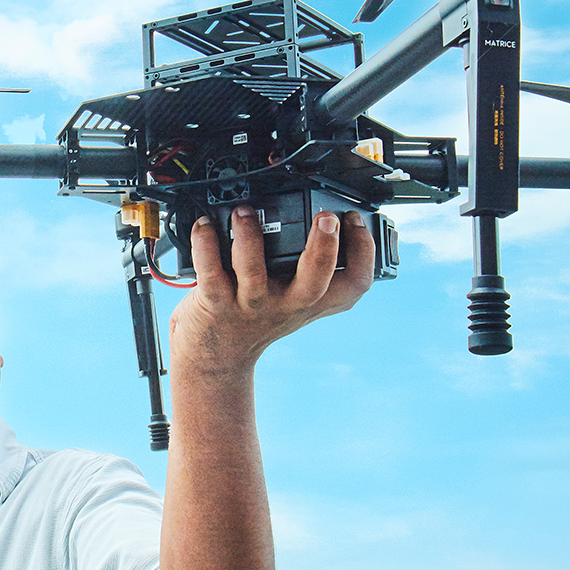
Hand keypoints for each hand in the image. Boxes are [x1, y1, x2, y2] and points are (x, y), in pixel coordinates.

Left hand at [167, 206, 374, 373]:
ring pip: (254, 272)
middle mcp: (285, 304)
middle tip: (327, 218)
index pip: (355, 284)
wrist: (217, 358)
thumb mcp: (293, 302)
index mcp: (310, 300)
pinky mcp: (215, 303)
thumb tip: (321, 218)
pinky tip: (204, 226)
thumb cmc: (255, 319)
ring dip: (249, 238)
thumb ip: (307, 271)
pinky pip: (210, 273)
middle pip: (315, 282)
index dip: (365, 252)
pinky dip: (205, 245)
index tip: (354, 220)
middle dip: (325, 248)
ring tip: (244, 211)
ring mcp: (250, 305)